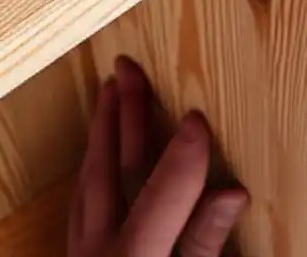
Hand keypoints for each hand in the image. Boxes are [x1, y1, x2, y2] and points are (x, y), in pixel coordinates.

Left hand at [69, 57, 247, 256]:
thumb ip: (205, 242)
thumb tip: (232, 193)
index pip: (161, 197)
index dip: (182, 158)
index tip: (197, 118)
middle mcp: (98, 252)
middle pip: (109, 172)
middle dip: (122, 117)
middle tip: (127, 69)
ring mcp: (80, 253)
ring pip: (87, 180)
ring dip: (101, 132)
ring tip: (108, 92)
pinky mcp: (74, 256)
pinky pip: (79, 200)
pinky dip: (91, 166)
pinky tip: (99, 151)